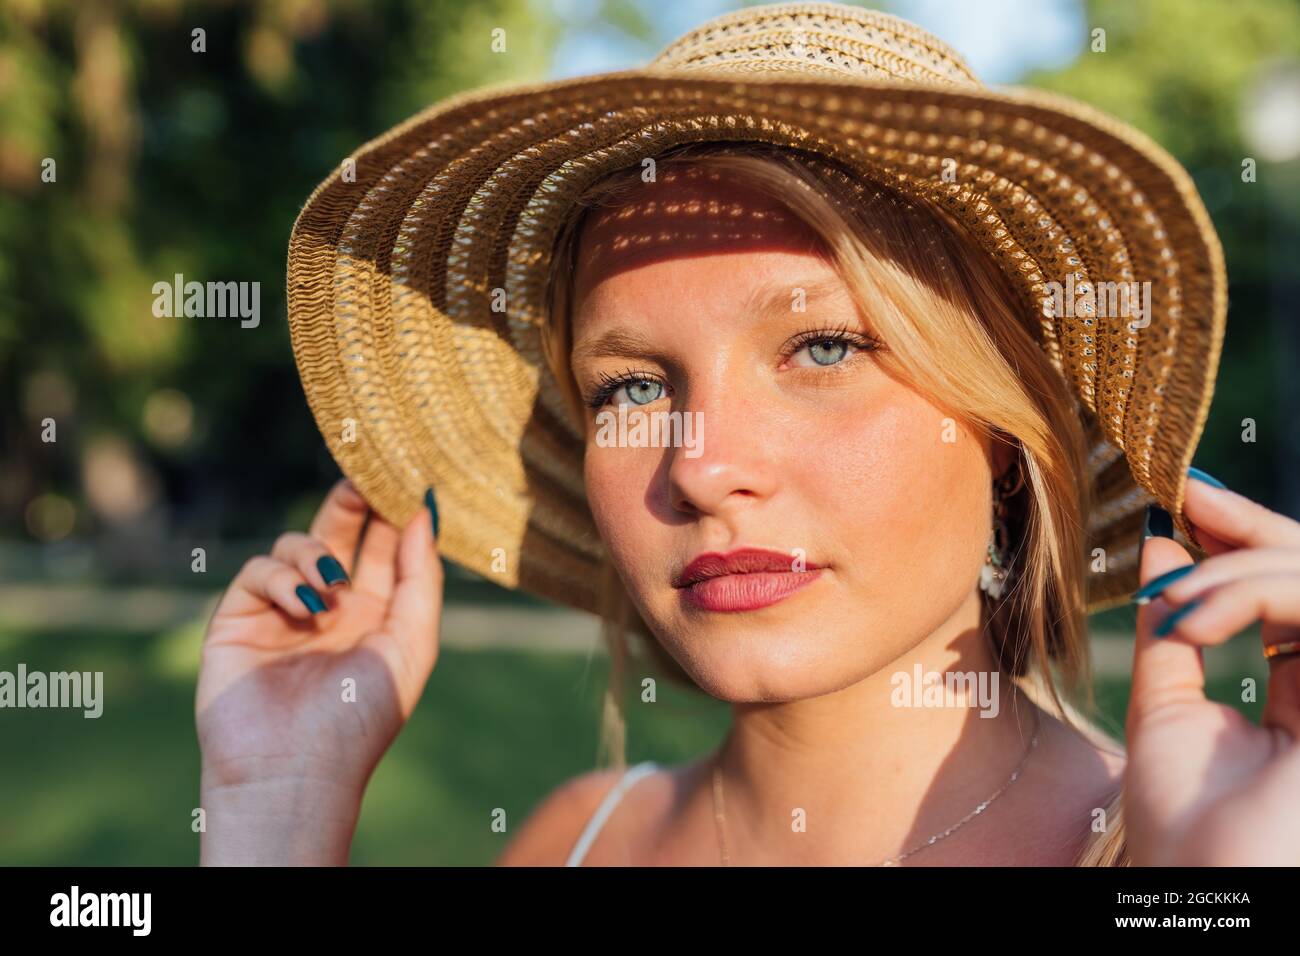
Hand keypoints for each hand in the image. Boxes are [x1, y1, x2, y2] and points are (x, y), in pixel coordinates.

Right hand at [196, 478, 442, 862]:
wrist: (294, 772)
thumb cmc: (361, 718)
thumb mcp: (410, 646)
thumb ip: (420, 579)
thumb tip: (424, 513)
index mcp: (375, 612)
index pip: (384, 546)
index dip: (393, 510)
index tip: (406, 474)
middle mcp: (330, 604)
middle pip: (339, 532)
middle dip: (351, 501)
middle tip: (363, 474)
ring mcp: (282, 609)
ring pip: (295, 544)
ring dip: (318, 554)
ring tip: (334, 591)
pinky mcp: (238, 618)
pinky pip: (258, 570)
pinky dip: (282, 578)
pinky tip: (304, 607)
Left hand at [1124, 472, 1299, 865]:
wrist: (1204, 886)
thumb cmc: (1185, 823)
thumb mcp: (1167, 706)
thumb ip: (1172, 626)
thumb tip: (1161, 543)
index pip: (1292, 594)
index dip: (1246, 543)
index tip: (1187, 505)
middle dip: (1254, 528)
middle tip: (1190, 499)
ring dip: (1239, 572)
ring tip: (1176, 604)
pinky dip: (1255, 593)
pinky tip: (1196, 620)